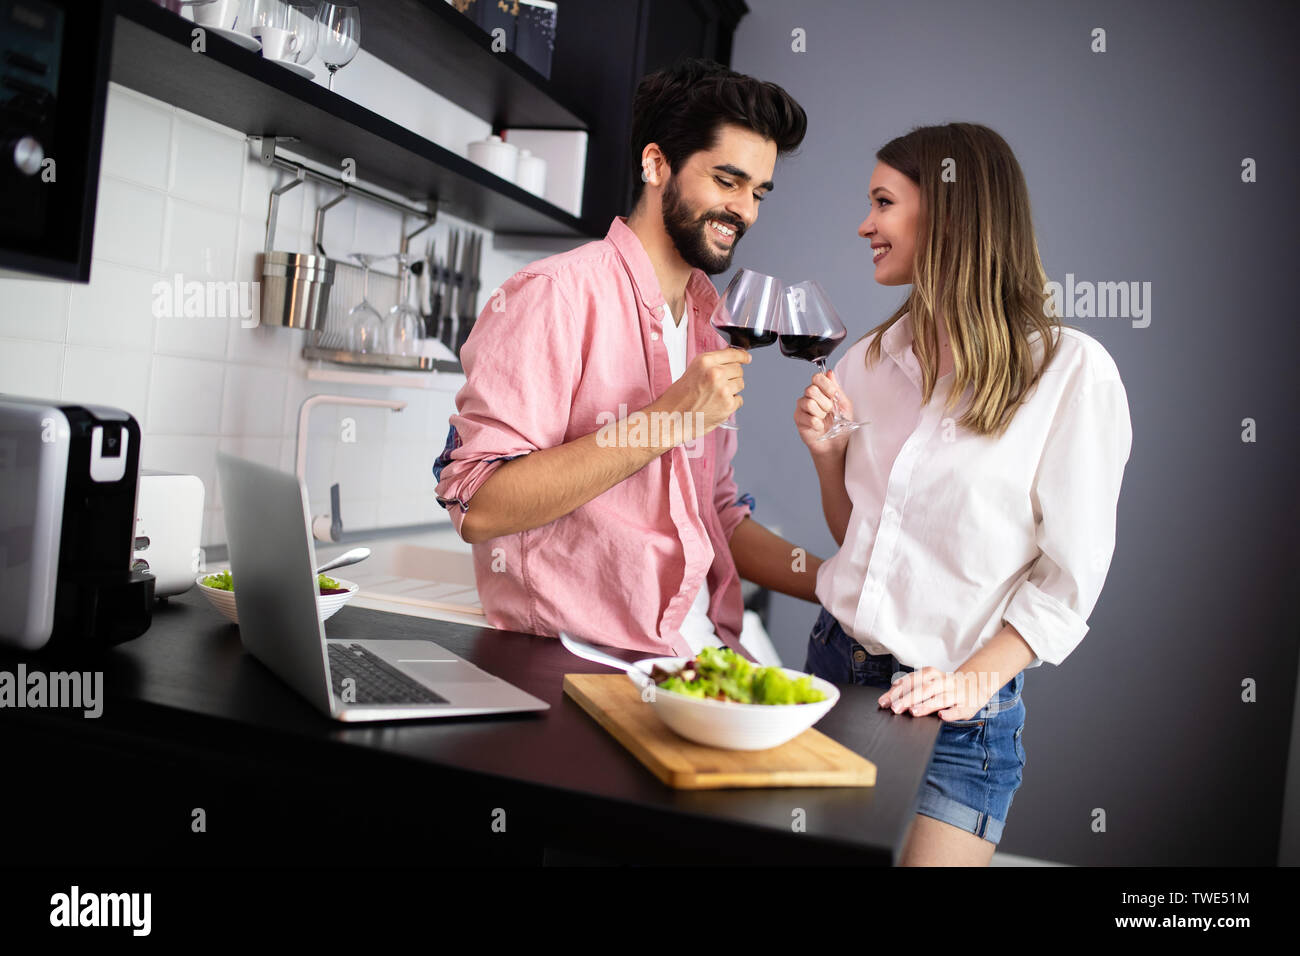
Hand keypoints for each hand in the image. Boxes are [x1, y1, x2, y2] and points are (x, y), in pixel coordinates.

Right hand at [653, 347, 750, 434]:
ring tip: (716, 395)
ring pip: (741, 384)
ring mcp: (724, 390)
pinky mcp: (728, 405)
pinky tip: (717, 404)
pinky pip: (739, 399)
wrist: (671, 419)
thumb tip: (730, 360)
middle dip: (732, 375)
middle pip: (739, 369)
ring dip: (732, 389)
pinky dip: (731, 402)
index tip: (746, 358)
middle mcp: (715, 373)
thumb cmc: (678, 398)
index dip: (742, 356)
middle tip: (720, 384)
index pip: (733, 353)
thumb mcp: (692, 371)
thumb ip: (711, 364)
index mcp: (705, 362)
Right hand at [794, 369, 853, 451]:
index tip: (833, 395)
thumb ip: (837, 389)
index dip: (826, 385)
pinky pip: (808, 418)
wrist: (835, 444)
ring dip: (821, 414)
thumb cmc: (840, 426)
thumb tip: (829, 373)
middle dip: (825, 402)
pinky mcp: (798, 419)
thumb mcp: (845, 405)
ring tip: (824, 420)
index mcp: (821, 390)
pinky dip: (817, 424)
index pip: (817, 377)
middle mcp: (809, 397)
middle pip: (811, 389)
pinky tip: (819, 427)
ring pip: (809, 403)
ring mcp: (802, 408)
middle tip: (829, 411)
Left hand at [877, 667, 995, 721]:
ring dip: (926, 705)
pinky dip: (950, 713)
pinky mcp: (966, 706)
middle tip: (894, 708)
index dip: (898, 690)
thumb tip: (891, 695)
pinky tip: (942, 716)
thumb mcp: (930, 681)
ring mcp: (956, 694)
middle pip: (924, 689)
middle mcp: (944, 682)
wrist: (976, 684)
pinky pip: (958, 710)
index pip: (913, 680)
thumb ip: (912, 686)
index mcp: (932, 675)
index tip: (884, 701)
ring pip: (940, 699)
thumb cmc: (946, 686)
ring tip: (913, 712)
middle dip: (908, 698)